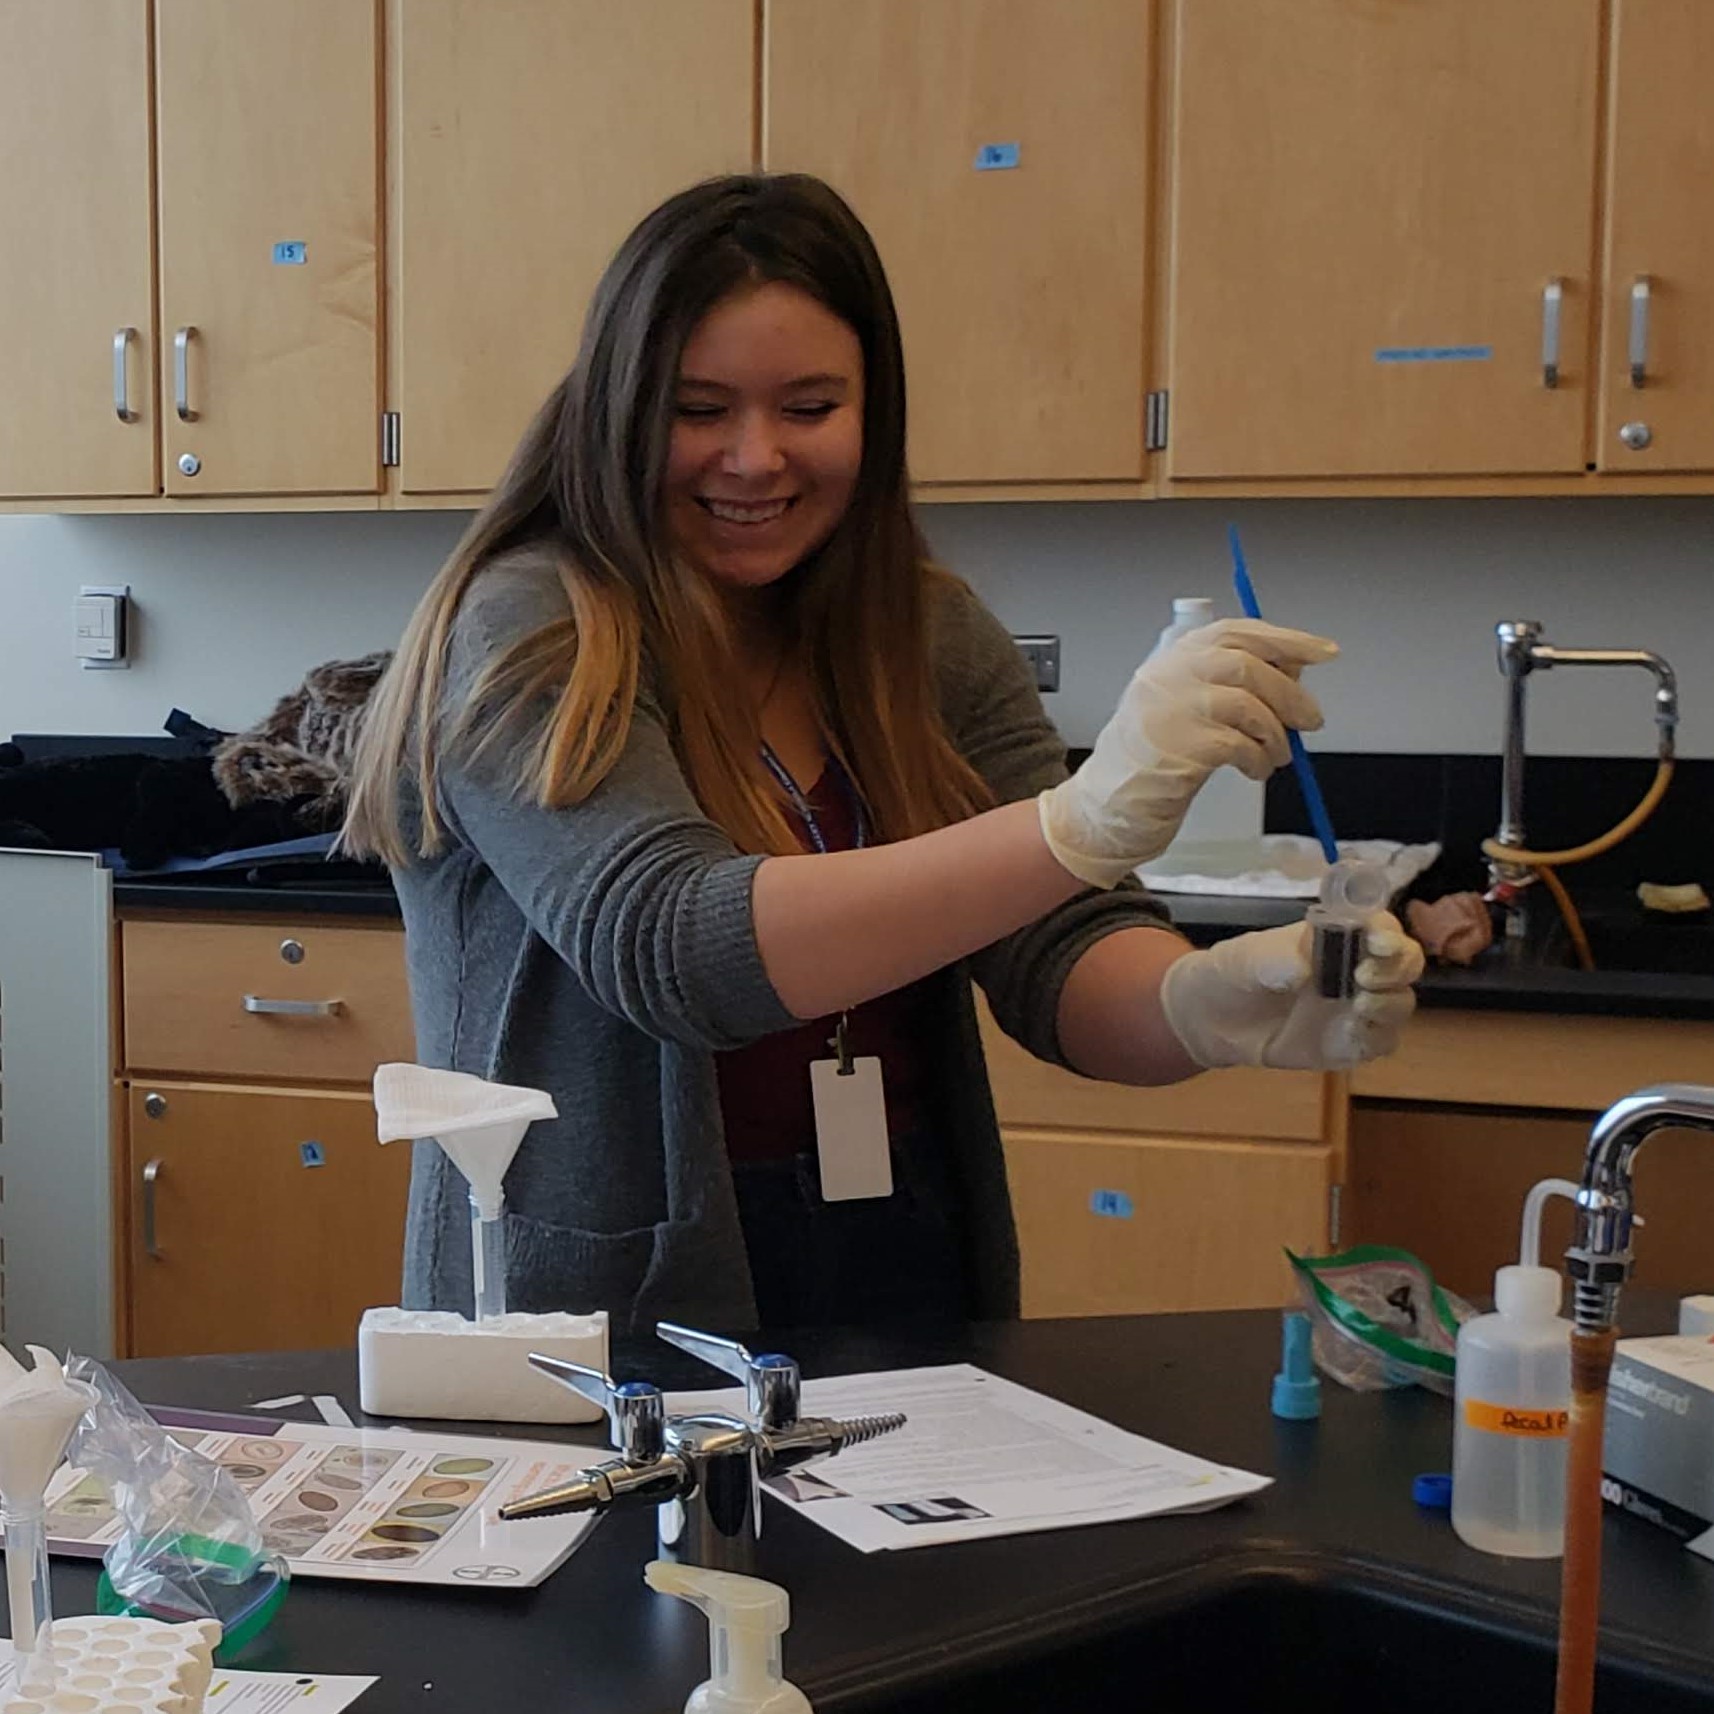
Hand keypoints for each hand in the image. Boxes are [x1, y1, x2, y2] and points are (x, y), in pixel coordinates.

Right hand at [1038, 619, 1336, 888]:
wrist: (1105, 804)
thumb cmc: (1151, 757)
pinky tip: (1254, 769)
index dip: (1286, 639)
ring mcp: (1170, 711)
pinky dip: (1258, 759)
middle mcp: (1168, 676)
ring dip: (1275, 733)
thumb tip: (1294, 668)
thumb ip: (1231, 682)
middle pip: (1247, 666)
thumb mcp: (1188, 706)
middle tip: (1311, 720)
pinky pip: (1238, 745)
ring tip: (1277, 755)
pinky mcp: (1178, 748)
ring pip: (1247, 705)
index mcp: (1172, 657)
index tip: (1322, 652)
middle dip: (1290, 694)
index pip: (1236, 632)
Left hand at [1157, 912, 1424, 1070]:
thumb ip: (1272, 959)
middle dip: (1398, 966)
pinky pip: (1380, 1041)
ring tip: (1358, 1005)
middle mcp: (1356, 968)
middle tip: (1364, 976)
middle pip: (1405, 963)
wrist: (1215, 1020)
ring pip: (1400, 1003)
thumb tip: (1302, 970)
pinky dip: (1376, 1038)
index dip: (1387, 930)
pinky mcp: (1350, 1042)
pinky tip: (1351, 1035)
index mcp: (1337, 936)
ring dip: (1390, 1003)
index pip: (1380, 925)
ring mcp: (1357, 1007)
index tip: (1376, 941)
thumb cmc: (1234, 973)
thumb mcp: (1244, 959)